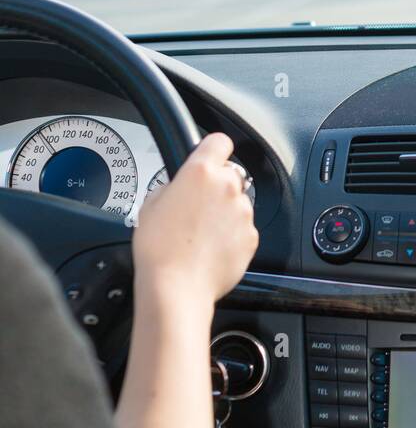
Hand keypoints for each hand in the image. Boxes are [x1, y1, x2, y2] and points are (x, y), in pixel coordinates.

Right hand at [133, 133, 258, 305]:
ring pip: (237, 203)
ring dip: (224, 212)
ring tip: (201, 234)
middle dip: (216, 186)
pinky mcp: (251, 236)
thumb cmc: (159, 249)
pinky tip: (211, 248)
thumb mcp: (151, 203)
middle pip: (229, 174)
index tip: (210, 155)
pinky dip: (232, 234)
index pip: (219, 140)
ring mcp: (243, 212)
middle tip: (197, 207)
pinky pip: (243, 228)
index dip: (213, 148)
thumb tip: (180, 186)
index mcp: (201, 172)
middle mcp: (227, 187)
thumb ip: (172, 185)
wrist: (177, 287)